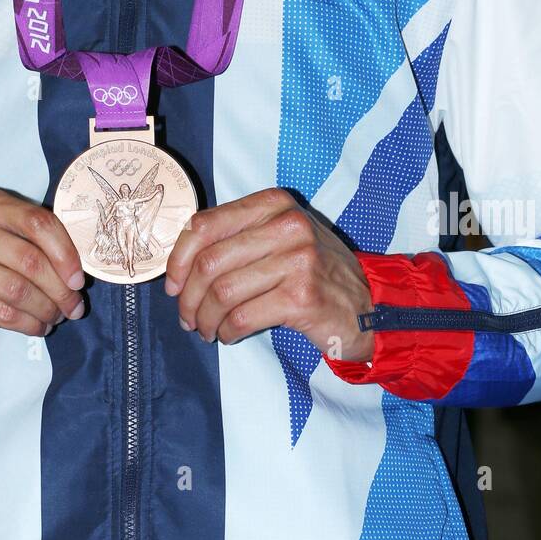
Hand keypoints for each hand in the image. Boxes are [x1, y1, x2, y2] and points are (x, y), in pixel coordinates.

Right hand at [0, 187, 85, 369]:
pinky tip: (36, 327)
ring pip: (18, 289)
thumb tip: (77, 270)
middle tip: (74, 307)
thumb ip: (31, 243)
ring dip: (46, 309)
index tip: (79, 279)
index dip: (65, 253)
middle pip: (29, 258)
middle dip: (60, 289)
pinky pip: (3, 313)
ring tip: (55, 318)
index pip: (35, 221)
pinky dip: (28, 324)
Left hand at [164, 188, 373, 360]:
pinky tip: (229, 335)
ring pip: (223, 292)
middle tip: (186, 317)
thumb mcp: (279, 239)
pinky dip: (227, 331)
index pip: (205, 224)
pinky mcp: (303, 296)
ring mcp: (298, 259)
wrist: (367, 304)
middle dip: (188, 297)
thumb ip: (237, 239)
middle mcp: (287, 225)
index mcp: (274, 204)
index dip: (179, 259)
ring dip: (205, 318)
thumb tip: (180, 267)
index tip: (173, 285)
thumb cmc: (313, 273)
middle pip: (210, 261)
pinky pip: (243, 317)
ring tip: (205, 330)